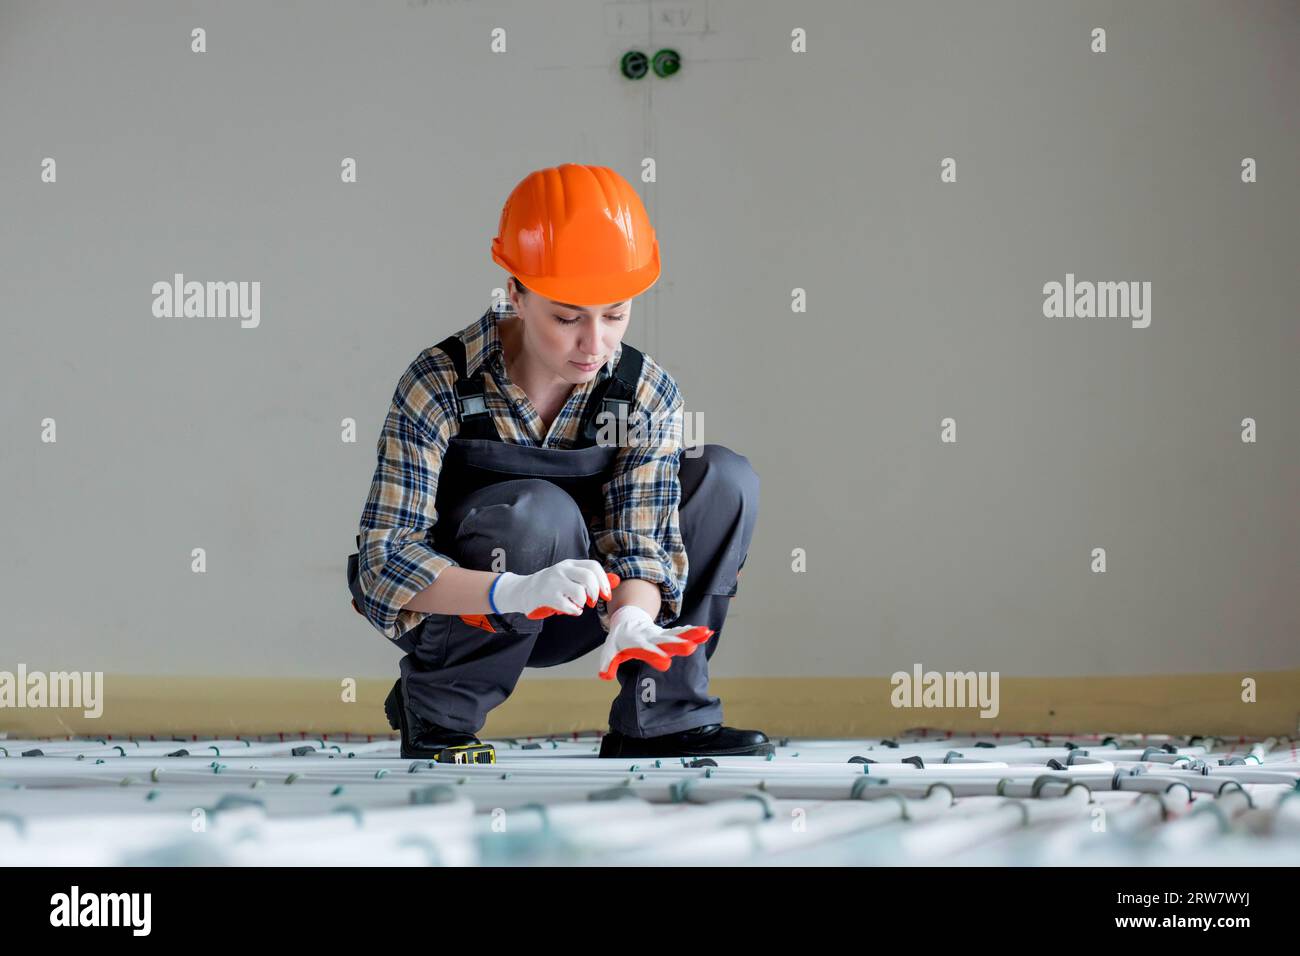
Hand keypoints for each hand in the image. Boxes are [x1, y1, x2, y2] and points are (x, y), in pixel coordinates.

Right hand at [491, 559, 620, 619]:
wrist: (523, 590)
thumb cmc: (551, 585)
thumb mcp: (569, 576)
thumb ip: (589, 578)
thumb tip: (615, 580)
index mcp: (569, 564)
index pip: (593, 566)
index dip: (604, 581)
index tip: (606, 594)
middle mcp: (562, 570)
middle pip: (588, 577)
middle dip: (595, 592)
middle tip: (593, 601)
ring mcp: (554, 582)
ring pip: (579, 592)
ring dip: (583, 603)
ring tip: (578, 605)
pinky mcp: (547, 596)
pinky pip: (568, 605)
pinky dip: (574, 610)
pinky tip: (571, 609)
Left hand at [597, 604, 712, 680]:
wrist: (627, 620)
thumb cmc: (618, 640)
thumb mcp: (610, 650)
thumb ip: (608, 663)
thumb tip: (603, 676)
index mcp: (636, 642)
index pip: (646, 649)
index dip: (654, 655)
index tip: (664, 661)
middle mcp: (651, 637)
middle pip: (665, 641)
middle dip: (677, 644)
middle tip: (689, 647)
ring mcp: (661, 634)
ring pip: (677, 634)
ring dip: (690, 634)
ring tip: (705, 633)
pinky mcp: (667, 633)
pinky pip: (681, 632)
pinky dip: (693, 632)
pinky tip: (706, 633)